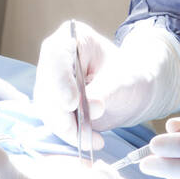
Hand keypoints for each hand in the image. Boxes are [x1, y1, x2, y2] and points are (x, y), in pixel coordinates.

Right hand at [34, 20, 179, 148]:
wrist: (132, 91)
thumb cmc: (130, 77)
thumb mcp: (123, 80)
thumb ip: (105, 91)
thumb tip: (91, 108)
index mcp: (71, 37)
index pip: (56, 56)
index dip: (60, 80)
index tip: (71, 103)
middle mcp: (54, 58)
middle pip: (47, 87)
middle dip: (65, 115)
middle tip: (87, 134)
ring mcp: (50, 81)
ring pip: (47, 109)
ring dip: (69, 129)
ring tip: (94, 141)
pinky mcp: (52, 103)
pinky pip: (54, 121)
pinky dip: (71, 134)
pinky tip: (91, 140)